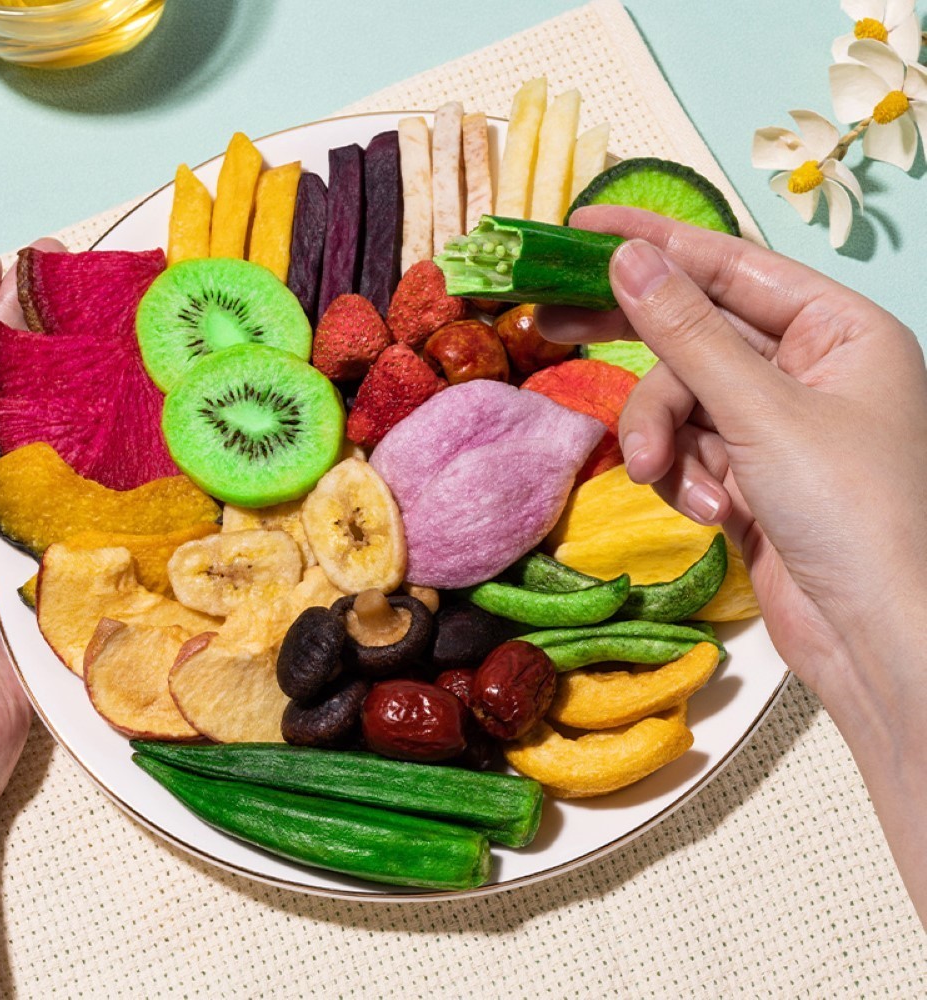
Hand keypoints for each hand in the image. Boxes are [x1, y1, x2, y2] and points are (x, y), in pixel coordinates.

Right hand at [538, 206, 926, 702]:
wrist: (875, 637)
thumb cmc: (851, 511)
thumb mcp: (760, 411)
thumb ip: (687, 333)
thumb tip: (627, 260)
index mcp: (837, 330)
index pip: (731, 266)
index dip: (655, 243)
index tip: (582, 229)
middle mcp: (807, 369)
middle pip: (695, 335)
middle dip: (635, 348)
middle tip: (550, 324)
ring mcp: (775, 427)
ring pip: (680, 404)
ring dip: (663, 441)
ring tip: (660, 477)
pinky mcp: (749, 478)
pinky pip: (688, 453)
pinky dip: (685, 480)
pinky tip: (712, 514)